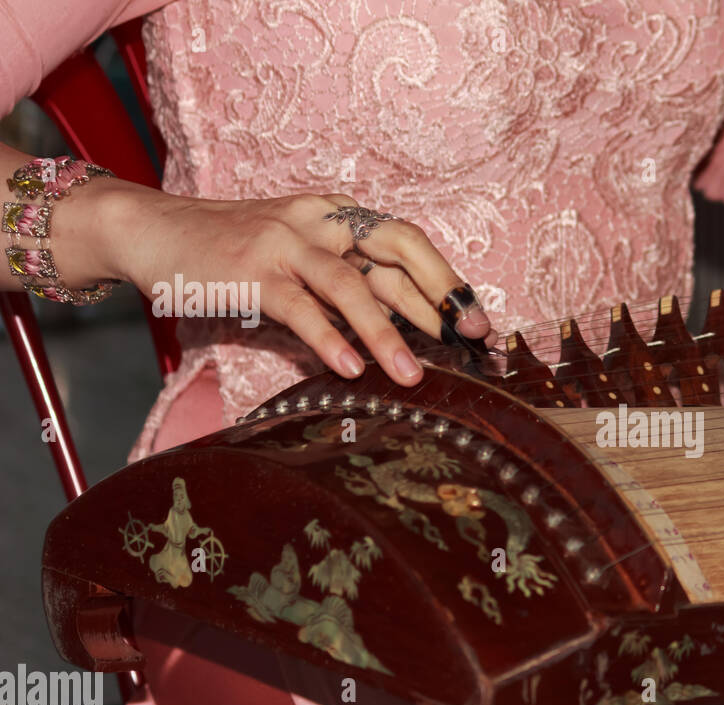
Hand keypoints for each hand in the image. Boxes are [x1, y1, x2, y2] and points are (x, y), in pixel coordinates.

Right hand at [63, 179, 496, 384]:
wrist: (154, 231)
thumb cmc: (235, 254)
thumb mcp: (300, 258)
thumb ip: (346, 284)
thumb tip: (405, 332)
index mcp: (339, 216)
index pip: (407, 241)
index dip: (447, 279)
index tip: (477, 321)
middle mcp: (320, 221)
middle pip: (395, 251)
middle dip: (438, 298)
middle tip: (468, 340)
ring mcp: (285, 243)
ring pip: (351, 285)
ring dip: (386, 334)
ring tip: (413, 376)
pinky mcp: (251, 272)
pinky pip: (299, 308)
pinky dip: (328, 338)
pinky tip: (348, 369)